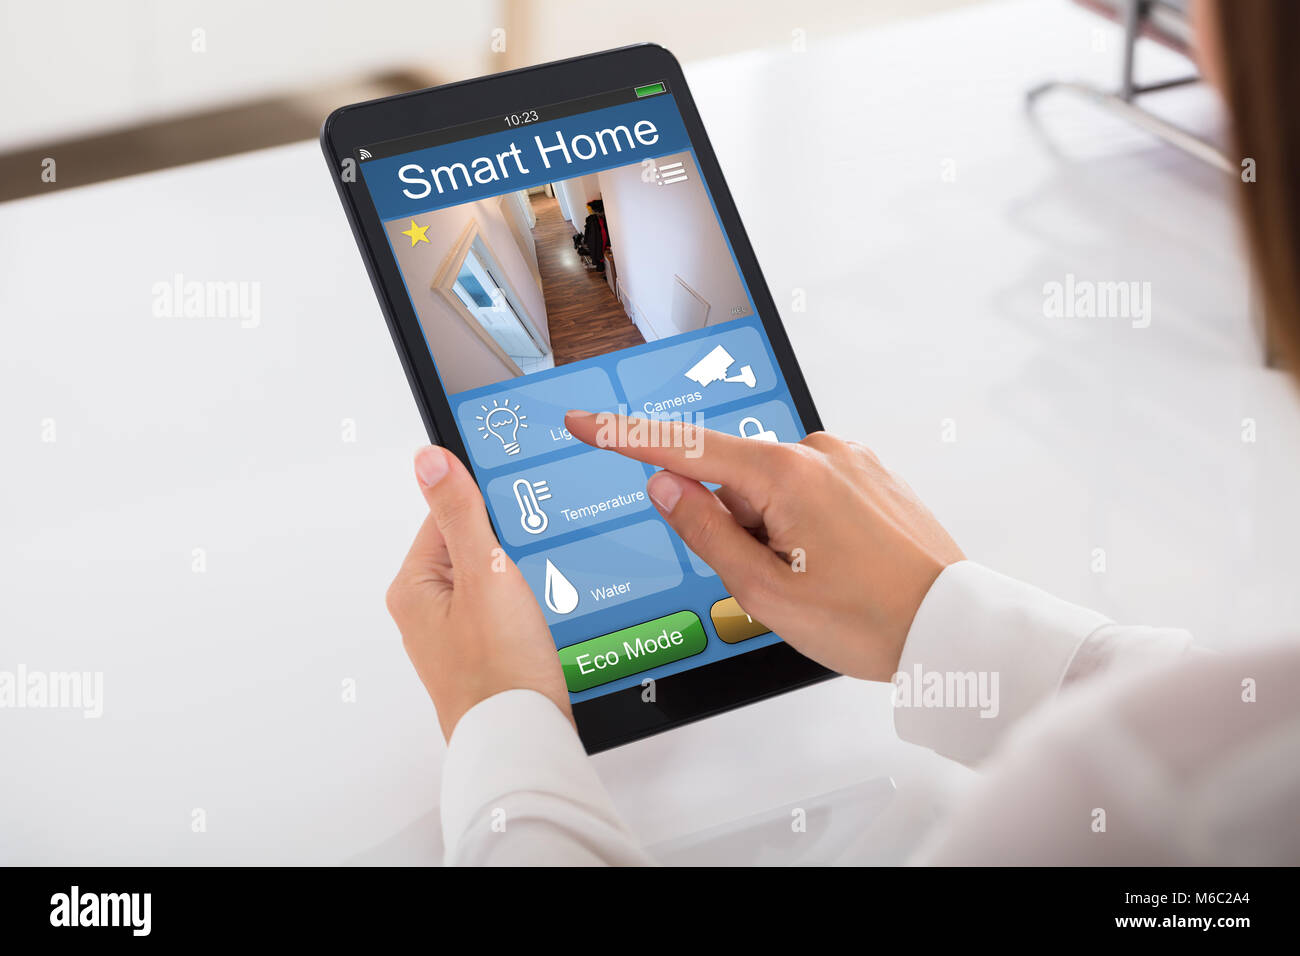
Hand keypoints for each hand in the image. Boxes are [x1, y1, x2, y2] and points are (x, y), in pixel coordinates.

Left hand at [386, 445, 570, 739]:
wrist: (523, 740)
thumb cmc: (499, 670)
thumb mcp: (484, 574)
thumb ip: (460, 512)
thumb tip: (430, 459)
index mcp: (413, 586)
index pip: (447, 515)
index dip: (491, 508)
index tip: (522, 508)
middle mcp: (426, 612)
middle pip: (473, 546)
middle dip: (511, 546)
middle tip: (534, 558)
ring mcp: (455, 636)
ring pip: (494, 579)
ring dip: (523, 577)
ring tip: (540, 594)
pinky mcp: (484, 655)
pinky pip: (506, 611)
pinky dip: (528, 607)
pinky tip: (545, 616)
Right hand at [565, 412, 963, 681]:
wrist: (953, 628)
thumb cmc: (870, 620)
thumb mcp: (764, 592)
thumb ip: (704, 531)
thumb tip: (664, 485)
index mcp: (786, 475)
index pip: (684, 449)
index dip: (625, 438)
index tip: (584, 421)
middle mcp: (819, 452)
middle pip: (734, 481)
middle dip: (734, 528)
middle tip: (778, 583)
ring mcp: (850, 461)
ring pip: (773, 492)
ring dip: (773, 532)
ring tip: (819, 581)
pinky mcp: (871, 475)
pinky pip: (811, 492)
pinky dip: (805, 526)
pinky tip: (835, 565)